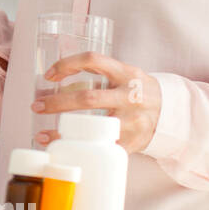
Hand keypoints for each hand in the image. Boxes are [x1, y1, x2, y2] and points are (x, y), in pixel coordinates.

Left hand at [31, 52, 161, 151]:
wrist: (172, 114)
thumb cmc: (137, 92)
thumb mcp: (125, 75)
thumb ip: (98, 75)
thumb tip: (53, 81)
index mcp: (126, 73)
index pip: (93, 60)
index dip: (67, 64)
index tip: (49, 75)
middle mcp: (130, 96)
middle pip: (88, 99)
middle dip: (57, 103)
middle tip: (36, 106)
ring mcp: (132, 121)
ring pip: (92, 128)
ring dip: (63, 133)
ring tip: (42, 135)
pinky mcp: (132, 142)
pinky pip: (101, 147)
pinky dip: (79, 149)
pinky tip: (63, 149)